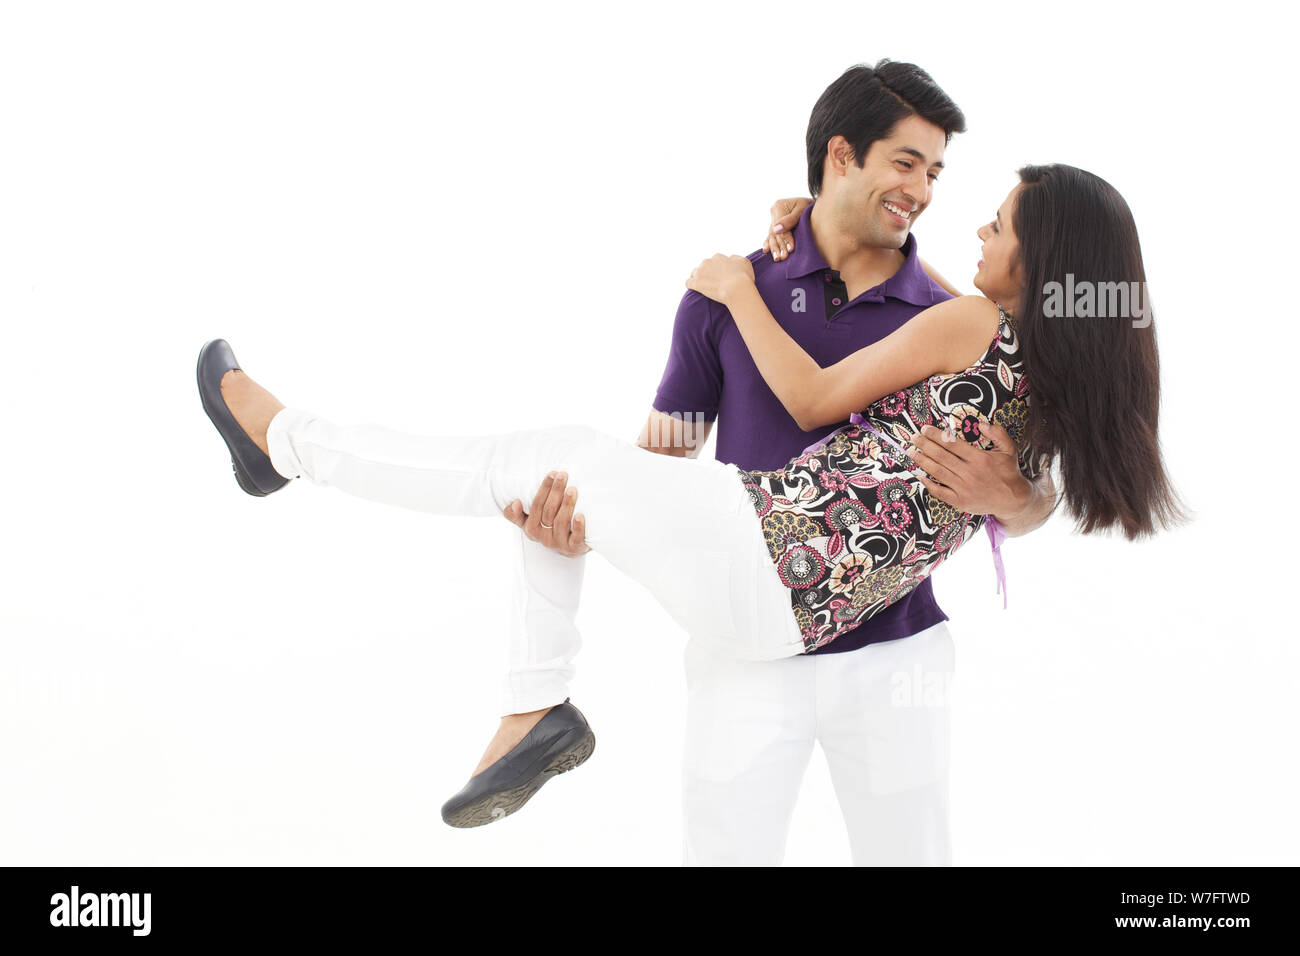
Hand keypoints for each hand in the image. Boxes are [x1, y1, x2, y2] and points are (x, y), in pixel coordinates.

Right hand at [503, 471, 590, 555]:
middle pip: (549, 511)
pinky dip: (578, 526)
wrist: (570, 548)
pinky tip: (580, 515)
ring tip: (572, 489)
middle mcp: (544, 536)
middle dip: (556, 491)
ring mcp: (559, 543)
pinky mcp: (574, 548)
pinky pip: (576, 538)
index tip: (551, 474)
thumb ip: (516, 514)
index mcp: (531, 528)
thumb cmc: (549, 529)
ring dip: (566, 505)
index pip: (536, 506)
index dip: (544, 489)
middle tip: (563, 476)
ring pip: (561, 522)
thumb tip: (515, 502)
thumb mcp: (530, 522)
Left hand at [685, 253, 754, 305]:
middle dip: (707, 272)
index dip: (717, 268)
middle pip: (704, 266)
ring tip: (703, 286)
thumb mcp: (744, 262)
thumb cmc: (743, 277)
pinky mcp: (695, 283)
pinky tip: (694, 289)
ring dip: (698, 278)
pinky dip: (691, 285)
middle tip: (713, 282)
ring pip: (694, 273)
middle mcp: (707, 262)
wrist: (736, 289)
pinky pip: (688, 282)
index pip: (714, 260)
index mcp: (718, 257)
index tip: (721, 275)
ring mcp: (700, 272)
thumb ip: (735, 258)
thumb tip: (730, 258)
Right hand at [761, 197, 810, 261]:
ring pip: (772, 236)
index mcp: (778, 206)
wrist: (812, 205)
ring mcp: (774, 219)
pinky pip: (770, 236)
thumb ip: (790, 219)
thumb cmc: (809, 206)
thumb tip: (776, 229)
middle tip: (783, 257)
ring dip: (774, 248)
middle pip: (775, 232)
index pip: (780, 226)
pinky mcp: (776, 225)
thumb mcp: (802, 208)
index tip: (791, 249)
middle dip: (779, 246)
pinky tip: (766, 251)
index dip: (785, 238)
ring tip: (778, 259)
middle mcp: (774, 213)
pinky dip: (769, 243)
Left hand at [904, 422, 1032, 518]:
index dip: (936, 436)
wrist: (1012, 500)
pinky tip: (919, 475)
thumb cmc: (1008, 472)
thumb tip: (981, 423)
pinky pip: (940, 492)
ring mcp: (964, 488)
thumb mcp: (1009, 449)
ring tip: (911, 452)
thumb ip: (997, 434)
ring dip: (922, 461)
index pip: (952, 444)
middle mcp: (970, 473)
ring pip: (938, 472)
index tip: (924, 429)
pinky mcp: (960, 501)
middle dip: (925, 445)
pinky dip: (928, 484)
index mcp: (980, 459)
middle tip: (913, 438)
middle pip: (941, 457)